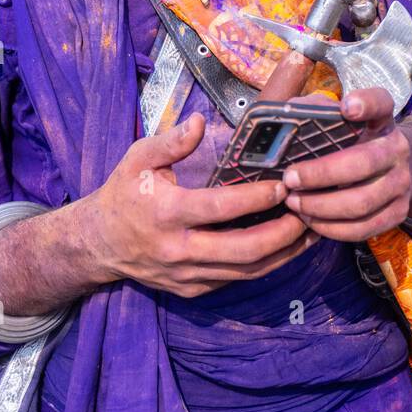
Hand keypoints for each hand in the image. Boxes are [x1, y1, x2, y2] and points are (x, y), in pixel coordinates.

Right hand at [83, 114, 316, 298]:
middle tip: (310, 210)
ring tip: (312, 229)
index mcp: (166, 213)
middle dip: (283, 233)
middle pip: (243, 251)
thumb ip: (171, 141)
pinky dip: (266, 264)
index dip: (255, 198)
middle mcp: (179, 250)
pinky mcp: (194, 290)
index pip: (219, 209)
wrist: (99, 244)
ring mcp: (188, 275)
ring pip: (246, 272)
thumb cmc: (124, 193)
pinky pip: (237, 279)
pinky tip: (288, 246)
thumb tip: (200, 122)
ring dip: (284, 253)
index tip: (283, 184)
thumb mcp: (138, 158)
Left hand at [282, 88, 411, 241]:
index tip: (346, 107)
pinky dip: (332, 228)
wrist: (388, 173)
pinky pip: (364, 228)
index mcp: (381, 119)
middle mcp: (397, 148)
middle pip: (363, 163)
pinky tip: (311, 220)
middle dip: (320, 174)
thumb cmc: (348, 143)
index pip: (381, 103)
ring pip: (362, 202)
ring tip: (294, 203)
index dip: (366, 103)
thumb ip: (314, 113)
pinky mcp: (399, 212)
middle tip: (289, 179)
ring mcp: (402, 182)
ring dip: (321, 207)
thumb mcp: (337, 122)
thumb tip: (286, 117)